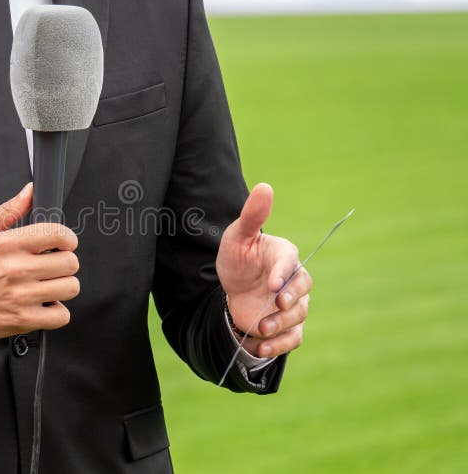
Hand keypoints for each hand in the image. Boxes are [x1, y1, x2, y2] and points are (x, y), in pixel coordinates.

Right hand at [0, 182, 79, 340]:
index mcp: (8, 244)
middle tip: (52, 266)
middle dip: (65, 263)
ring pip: (70, 288)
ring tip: (48, 285)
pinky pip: (61, 316)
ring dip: (63, 287)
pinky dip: (56, 312)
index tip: (63, 244)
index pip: (59, 234)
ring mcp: (21, 296)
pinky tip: (43, 305)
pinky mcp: (23, 320)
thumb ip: (9, 210)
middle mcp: (17, 269)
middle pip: (70, 262)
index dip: (67, 239)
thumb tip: (30, 192)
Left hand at [216, 183, 311, 357]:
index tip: (272, 286)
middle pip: (303, 290)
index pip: (291, 263)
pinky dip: (278, 346)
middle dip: (289, 301)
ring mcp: (293, 304)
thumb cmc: (237, 257)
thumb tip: (265, 186)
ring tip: (259, 328)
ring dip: (280, 325)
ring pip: (298, 316)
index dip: (283, 275)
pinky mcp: (287, 326)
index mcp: (284, 255)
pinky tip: (259, 348)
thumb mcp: (237, 236)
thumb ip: (252, 216)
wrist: (232, 287)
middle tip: (272, 307)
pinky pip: (293, 338)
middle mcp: (293, 280)